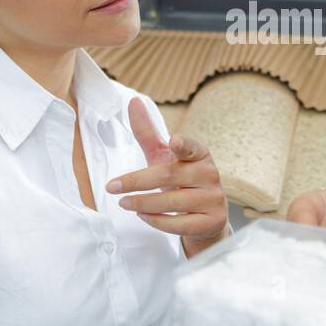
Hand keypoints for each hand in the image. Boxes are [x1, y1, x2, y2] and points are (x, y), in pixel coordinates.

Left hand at [107, 98, 229, 251]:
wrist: (205, 215)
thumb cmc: (180, 180)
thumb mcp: (163, 156)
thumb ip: (148, 132)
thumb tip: (133, 101)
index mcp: (199, 154)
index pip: (191, 147)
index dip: (182, 144)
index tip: (173, 141)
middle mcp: (210, 174)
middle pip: (170, 176)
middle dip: (138, 182)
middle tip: (112, 187)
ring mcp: (213, 199)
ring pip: (174, 203)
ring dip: (144, 203)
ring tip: (124, 203)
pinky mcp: (212, 222)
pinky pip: (180, 224)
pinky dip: (157, 221)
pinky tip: (143, 215)